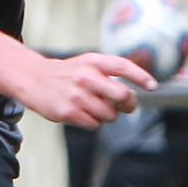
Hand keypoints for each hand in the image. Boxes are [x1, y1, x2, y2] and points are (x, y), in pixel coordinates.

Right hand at [16, 52, 157, 128]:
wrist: (34, 79)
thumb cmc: (67, 74)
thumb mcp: (87, 64)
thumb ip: (109, 74)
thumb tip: (134, 95)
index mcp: (93, 62)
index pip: (122, 66)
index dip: (140, 76)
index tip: (152, 86)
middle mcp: (86, 77)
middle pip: (122, 96)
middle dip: (128, 105)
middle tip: (126, 107)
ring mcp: (77, 95)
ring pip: (110, 115)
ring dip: (108, 116)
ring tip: (95, 108)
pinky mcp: (68, 112)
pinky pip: (95, 125)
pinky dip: (94, 123)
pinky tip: (83, 114)